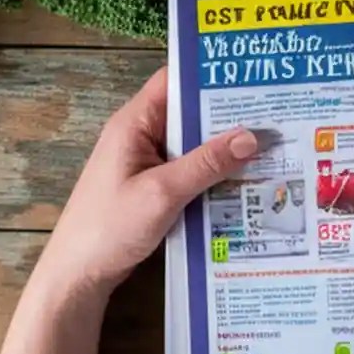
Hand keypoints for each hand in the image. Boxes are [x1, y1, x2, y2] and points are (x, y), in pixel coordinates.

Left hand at [38, 67, 256, 294]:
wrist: (79, 275)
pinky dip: (214, 175)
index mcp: (134, 124)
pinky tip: (245, 182)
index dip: (210, 78)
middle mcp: (141, 136)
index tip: (251, 79)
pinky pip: (191, 172)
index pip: (174, 83)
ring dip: (224, 150)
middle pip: (190, 114)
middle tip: (274, 117)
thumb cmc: (109, 228)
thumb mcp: (162, 193)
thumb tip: (251, 137)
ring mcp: (148, 164)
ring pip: (194, 146)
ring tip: (271, 148)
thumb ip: (206, 164)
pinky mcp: (155, 189)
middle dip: (228, 117)